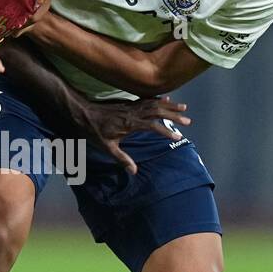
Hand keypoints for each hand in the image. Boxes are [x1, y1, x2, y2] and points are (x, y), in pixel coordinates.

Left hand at [76, 95, 191, 173]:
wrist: (84, 113)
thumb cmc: (94, 131)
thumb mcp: (107, 148)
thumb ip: (122, 159)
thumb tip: (134, 172)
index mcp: (130, 124)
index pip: (153, 126)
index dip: (166, 131)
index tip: (177, 137)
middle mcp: (133, 113)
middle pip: (158, 112)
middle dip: (174, 116)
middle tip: (188, 121)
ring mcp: (131, 106)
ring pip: (154, 104)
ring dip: (169, 106)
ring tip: (183, 108)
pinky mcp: (128, 103)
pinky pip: (147, 100)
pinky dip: (158, 99)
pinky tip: (165, 99)